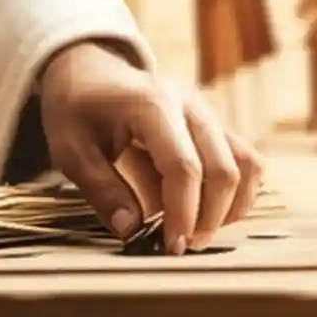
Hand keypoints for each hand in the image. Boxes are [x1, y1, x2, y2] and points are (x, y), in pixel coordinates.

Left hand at [38, 42, 263, 252]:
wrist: (88, 70)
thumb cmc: (76, 108)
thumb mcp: (71, 149)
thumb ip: (102, 190)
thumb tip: (131, 231)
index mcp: (152, 105)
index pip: (184, 168)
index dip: (183, 213)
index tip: (171, 245)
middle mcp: (189, 105)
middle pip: (223, 169)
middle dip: (209, 217)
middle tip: (182, 246)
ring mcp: (206, 112)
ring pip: (245, 163)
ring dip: (230, 206)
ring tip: (199, 232)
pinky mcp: (213, 123)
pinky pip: (244, 157)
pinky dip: (238, 190)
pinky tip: (212, 213)